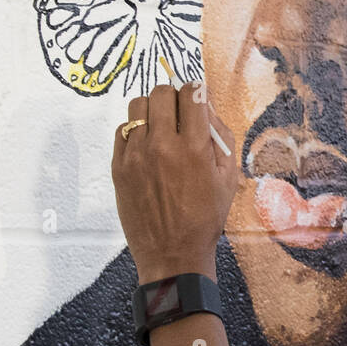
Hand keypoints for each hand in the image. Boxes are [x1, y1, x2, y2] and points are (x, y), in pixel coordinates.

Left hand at [111, 82, 239, 283]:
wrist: (173, 254)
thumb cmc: (206, 217)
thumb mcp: (228, 177)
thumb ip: (220, 136)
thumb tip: (206, 106)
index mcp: (195, 148)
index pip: (192, 93)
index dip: (198, 92)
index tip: (198, 99)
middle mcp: (163, 145)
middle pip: (162, 92)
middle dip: (175, 96)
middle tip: (180, 113)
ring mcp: (137, 155)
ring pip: (138, 105)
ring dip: (153, 109)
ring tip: (161, 126)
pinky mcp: (119, 166)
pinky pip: (123, 129)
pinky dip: (136, 129)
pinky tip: (147, 145)